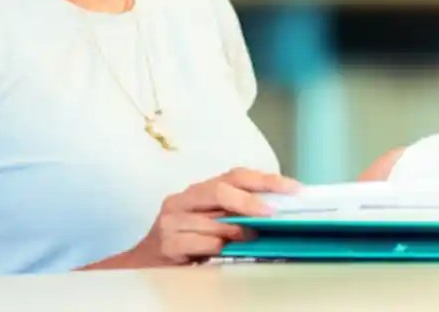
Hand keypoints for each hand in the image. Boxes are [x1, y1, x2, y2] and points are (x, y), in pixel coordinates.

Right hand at [135, 168, 300, 264]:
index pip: (236, 175)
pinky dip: (214, 246)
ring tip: (248, 237)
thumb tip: (274, 212)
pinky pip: (198, 242)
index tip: (293, 189)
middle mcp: (184, 199)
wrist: (146, 263)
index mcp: (200, 190)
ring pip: (210, 220)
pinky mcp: (166, 242)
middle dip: (249, 202)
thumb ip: (236, 214)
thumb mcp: (213, 222)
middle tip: (271, 213)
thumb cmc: (186, 241)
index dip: (266, 180)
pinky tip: (220, 251)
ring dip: (234, 230)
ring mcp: (171, 220)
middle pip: (219, 190)